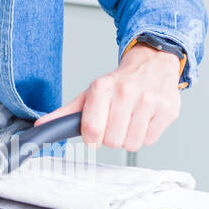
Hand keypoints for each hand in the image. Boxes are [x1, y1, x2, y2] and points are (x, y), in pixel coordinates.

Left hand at [34, 44, 181, 150]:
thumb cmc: (118, 83)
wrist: (152, 65)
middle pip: (112, 140)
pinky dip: (145, 135)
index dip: (92, 138)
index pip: (92, 129)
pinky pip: (150, 140)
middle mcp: (126, 92)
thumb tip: (40, 126)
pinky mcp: (167, 110)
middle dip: (111, 137)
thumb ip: (66, 112)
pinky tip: (143, 120)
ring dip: (128, 137)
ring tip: (129, 121)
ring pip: (131, 143)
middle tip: (114, 123)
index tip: (93, 135)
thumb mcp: (89, 93)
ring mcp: (149, 101)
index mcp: (102, 88)